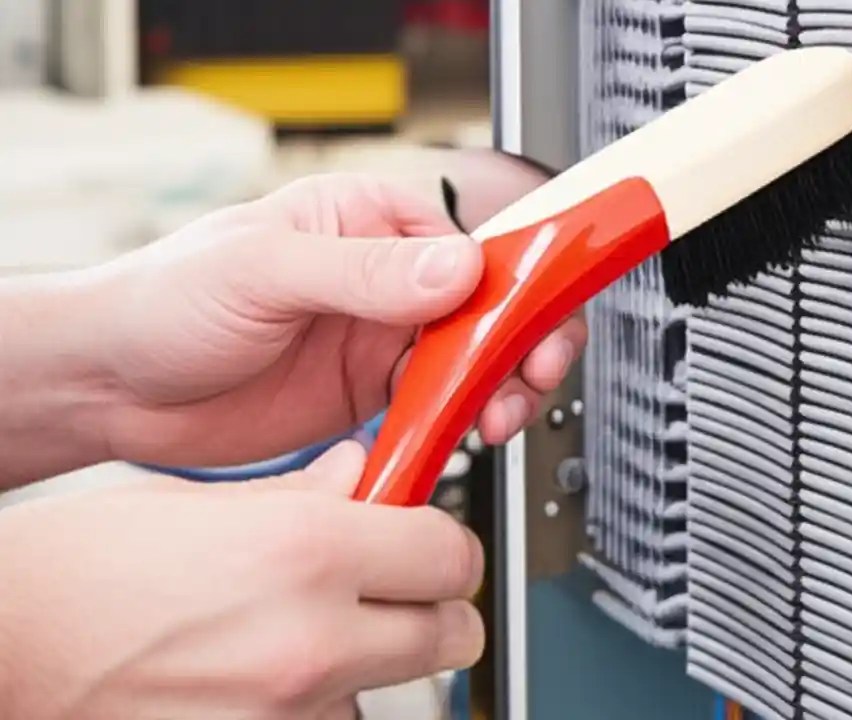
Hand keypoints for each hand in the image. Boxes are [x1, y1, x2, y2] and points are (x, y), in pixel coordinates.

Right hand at [0, 441, 482, 718]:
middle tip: (395, 594)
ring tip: (294, 638)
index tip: (430, 545)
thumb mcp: (197, 504)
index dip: (443, 547)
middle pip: (449, 633)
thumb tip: (362, 477)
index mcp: (303, 550)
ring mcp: (285, 713)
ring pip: (386, 688)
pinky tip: (257, 678)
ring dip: (365, 665)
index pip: (451, 555)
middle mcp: (308, 639)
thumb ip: (304, 495)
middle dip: (431, 610)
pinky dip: (312, 706)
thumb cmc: (73, 577)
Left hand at [81, 156, 582, 468]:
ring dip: (500, 390)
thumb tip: (456, 268)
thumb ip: (364, 272)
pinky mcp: (370, 396)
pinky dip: (458, 425)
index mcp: (369, 221)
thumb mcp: (264, 270)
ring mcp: (382, 340)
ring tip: (495, 416)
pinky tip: (457, 436)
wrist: (112, 388)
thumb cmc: (164, 300)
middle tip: (530, 377)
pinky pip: (437, 407)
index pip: (474, 244)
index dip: (520, 282)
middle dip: (525, 342)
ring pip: (476, 361)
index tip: (539, 318)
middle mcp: (387, 279)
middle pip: (492, 306)